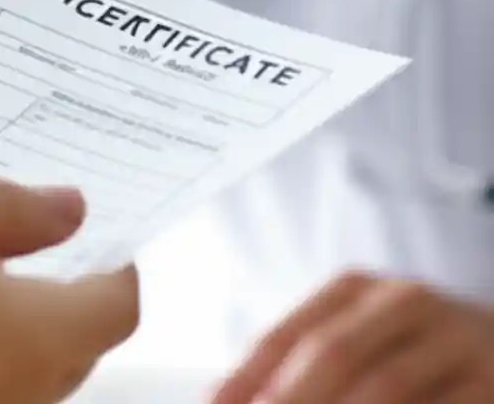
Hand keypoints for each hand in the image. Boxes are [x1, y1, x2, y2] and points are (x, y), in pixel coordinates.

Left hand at [212, 271, 493, 403]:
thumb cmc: (406, 351)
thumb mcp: (354, 338)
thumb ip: (294, 366)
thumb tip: (225, 402)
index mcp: (357, 289)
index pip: (287, 336)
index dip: (245, 378)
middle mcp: (407, 302)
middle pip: (333, 354)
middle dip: (289, 400)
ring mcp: (457, 342)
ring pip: (385, 388)